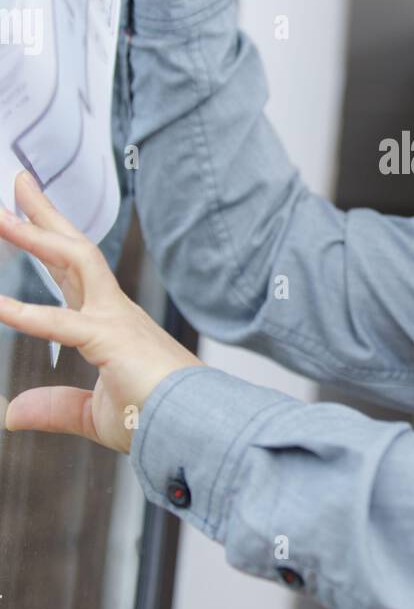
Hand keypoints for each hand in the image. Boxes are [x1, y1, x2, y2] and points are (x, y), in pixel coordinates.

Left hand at [0, 171, 203, 452]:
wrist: (199, 428)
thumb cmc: (160, 418)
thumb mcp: (94, 414)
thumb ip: (55, 408)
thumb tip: (13, 412)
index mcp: (110, 323)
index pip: (74, 272)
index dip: (49, 239)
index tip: (24, 212)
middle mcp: (113, 310)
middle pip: (74, 250)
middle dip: (44, 214)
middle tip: (19, 180)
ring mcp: (115, 319)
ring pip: (74, 262)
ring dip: (35, 236)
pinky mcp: (112, 340)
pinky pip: (62, 323)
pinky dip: (25, 313)